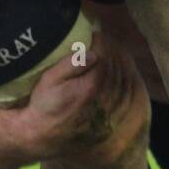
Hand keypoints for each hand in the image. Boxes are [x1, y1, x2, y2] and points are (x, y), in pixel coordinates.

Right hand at [14, 33, 136, 158]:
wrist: (46, 135)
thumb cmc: (44, 105)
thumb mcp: (49, 81)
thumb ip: (71, 64)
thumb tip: (92, 53)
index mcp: (92, 84)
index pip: (104, 54)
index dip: (100, 41)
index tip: (93, 34)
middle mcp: (105, 96)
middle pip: (116, 64)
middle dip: (110, 49)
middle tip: (102, 40)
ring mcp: (110, 107)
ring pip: (123, 76)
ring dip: (119, 61)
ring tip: (110, 52)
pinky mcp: (111, 114)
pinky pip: (124, 91)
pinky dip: (124, 77)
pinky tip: (117, 70)